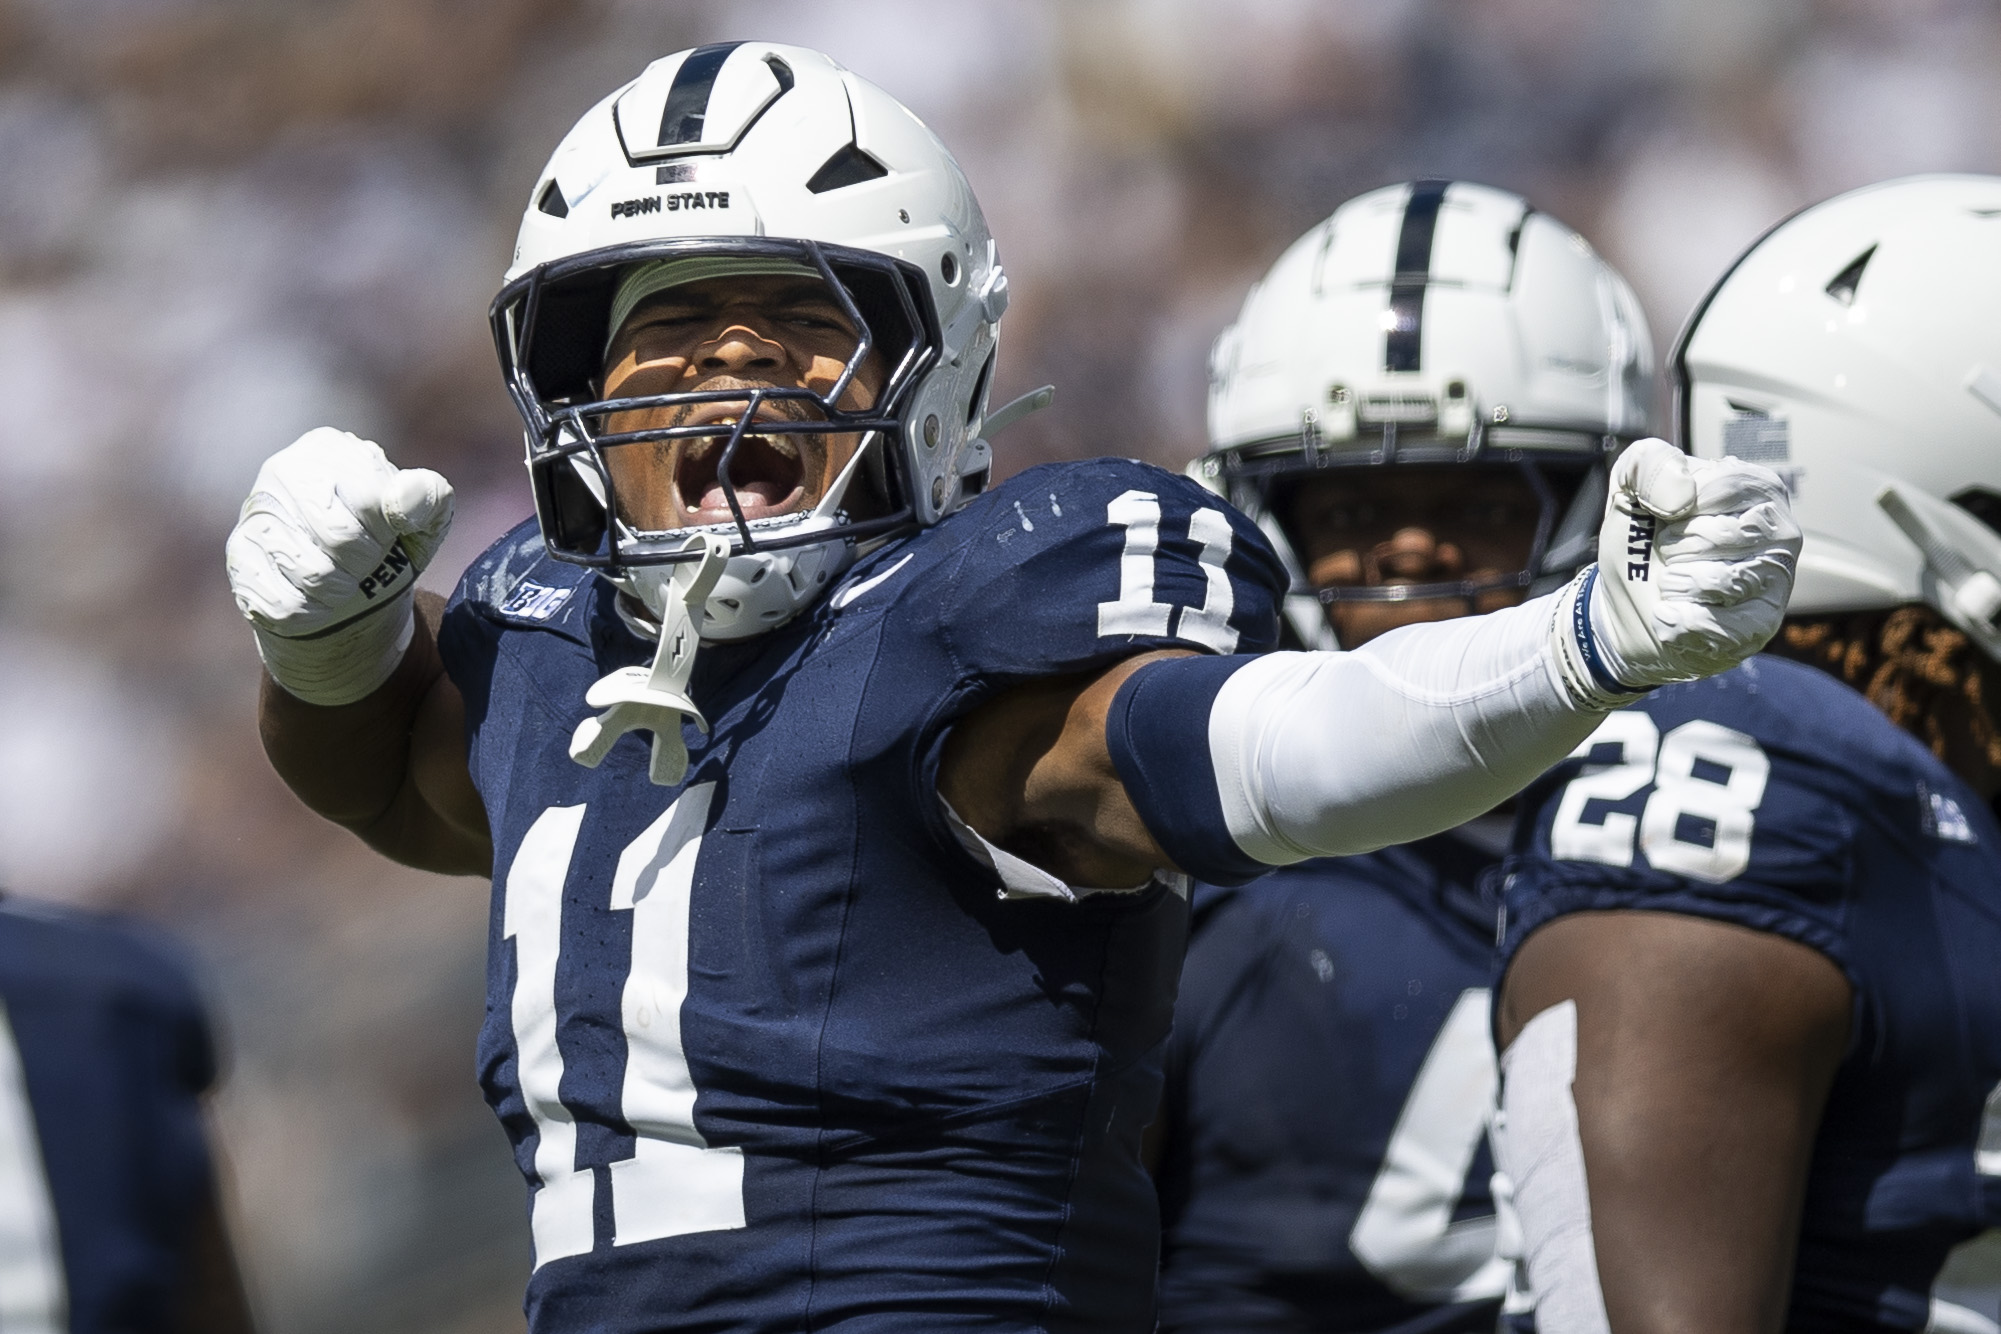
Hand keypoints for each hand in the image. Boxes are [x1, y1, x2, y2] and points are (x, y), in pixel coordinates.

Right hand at [225, 428, 453, 704]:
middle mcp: (282, 472)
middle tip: (366, 563)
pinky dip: (313, 613)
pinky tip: (314, 598)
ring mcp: (255, 516)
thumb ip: (428, 498)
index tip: (387, 537)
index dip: (387, 534)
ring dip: (342, 591)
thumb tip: (400, 499)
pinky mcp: (239, 559)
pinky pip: (285, 604)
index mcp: (330, 450)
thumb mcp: (424, 520)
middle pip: (339, 537)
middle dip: (366, 563)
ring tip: (342, 580)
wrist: (346, 591)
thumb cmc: (387, 542)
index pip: (369, 502)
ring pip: (313, 575)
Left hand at [1556, 438, 1798, 703]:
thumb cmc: (1643, 538)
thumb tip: (1684, 494)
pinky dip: (1678, 622)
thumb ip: (1649, 464)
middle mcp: (1780, 531)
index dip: (1672, 508)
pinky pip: (1718, 626)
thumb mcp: (1630, 487)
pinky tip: (1669, 614)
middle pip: (1716, 536)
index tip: (1667, 517)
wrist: (1629, 602)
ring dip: (1674, 584)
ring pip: (1718, 581)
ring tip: (1672, 582)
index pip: (1712, 489)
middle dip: (1673, 548)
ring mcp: (1777, 581)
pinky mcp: (1762, 626)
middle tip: (1669, 553)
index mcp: (1757, 487)